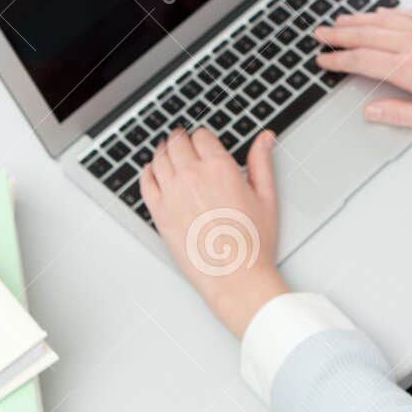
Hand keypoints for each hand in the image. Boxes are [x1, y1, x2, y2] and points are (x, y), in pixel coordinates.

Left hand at [140, 127, 288, 336]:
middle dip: (181, 139)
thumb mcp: (266, 196)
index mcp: (219, 168)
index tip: (202, 141)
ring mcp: (172, 194)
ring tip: (166, 151)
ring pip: (159, 159)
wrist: (235, 276)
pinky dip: (147, 172)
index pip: (201, 136)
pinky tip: (151, 171)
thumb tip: (264, 138)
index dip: (202, 136)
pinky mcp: (159, 213)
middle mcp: (192, 176)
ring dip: (163, 151)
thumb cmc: (252, 242)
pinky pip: (145, 183)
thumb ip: (262, 162)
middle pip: (177, 143)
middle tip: (182, 140)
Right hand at [313, 8, 411, 132]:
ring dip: (357, 20)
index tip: (322, 61)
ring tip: (338, 22)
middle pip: (367, 36)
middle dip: (339, 35)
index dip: (339, 61)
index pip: (363, 61)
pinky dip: (385, 13)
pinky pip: (405, 15)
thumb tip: (371, 112)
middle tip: (319, 35)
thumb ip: (401, 115)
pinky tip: (377, 14)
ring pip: (383, 22)